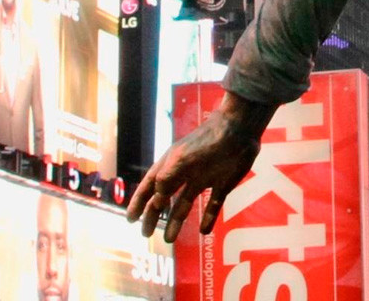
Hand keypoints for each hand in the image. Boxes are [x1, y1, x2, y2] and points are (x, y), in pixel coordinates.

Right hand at [126, 91, 274, 241]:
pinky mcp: (223, 184)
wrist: (238, 129)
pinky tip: (204, 231)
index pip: (150, 185)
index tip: (130, 218)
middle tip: (146, 233)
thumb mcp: (180, 160)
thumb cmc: (206, 142)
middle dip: (154, 216)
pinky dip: (208, 218)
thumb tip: (156, 200)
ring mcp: (204, 179)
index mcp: (171, 165)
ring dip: (176, 222)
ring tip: (169, 239)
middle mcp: (185, 174)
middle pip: (164, 198)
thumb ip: (166, 179)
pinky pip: (214, 205)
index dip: (139, 201)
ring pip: (185, 205)